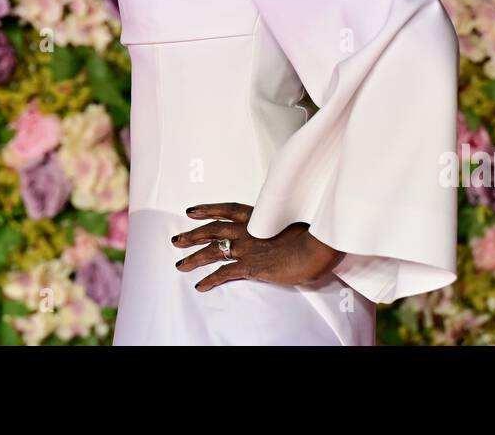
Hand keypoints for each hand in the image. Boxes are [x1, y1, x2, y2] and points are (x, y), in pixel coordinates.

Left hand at [172, 202, 344, 292]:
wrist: (317, 245)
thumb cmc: (312, 233)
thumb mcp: (293, 221)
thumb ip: (279, 224)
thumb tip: (281, 230)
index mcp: (257, 215)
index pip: (226, 209)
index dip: (207, 209)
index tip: (191, 211)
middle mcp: (248, 229)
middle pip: (212, 229)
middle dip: (192, 235)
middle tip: (177, 240)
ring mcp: (247, 247)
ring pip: (212, 251)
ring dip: (193, 258)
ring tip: (180, 264)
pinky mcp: (251, 266)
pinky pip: (224, 273)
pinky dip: (210, 280)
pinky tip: (200, 286)